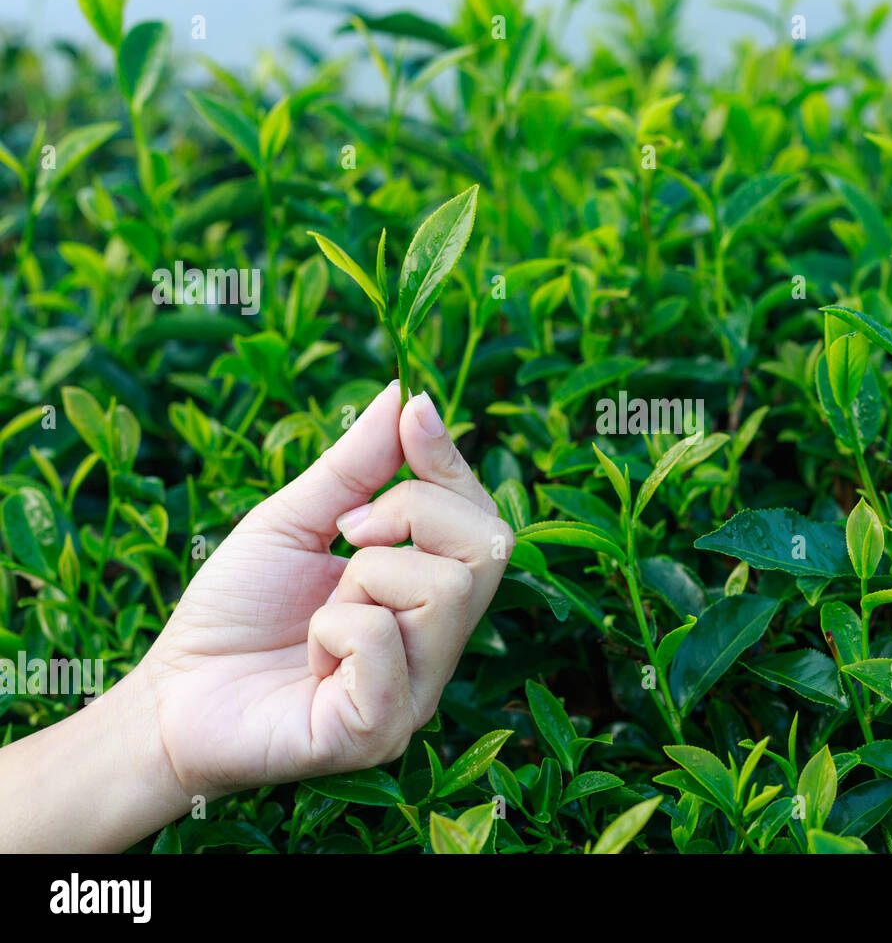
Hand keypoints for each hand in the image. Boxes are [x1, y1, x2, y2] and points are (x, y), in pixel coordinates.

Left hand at [138, 381, 512, 802]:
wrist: (168, 697)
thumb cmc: (233, 611)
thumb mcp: (293, 521)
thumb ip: (355, 466)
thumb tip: (405, 394)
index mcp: (427, 596)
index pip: (483, 521)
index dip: (452, 463)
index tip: (412, 414)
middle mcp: (438, 646)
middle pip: (488, 547)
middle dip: (413, 511)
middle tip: (346, 532)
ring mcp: (418, 693)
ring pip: (444, 590)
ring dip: (364, 577)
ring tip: (320, 613)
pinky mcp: (380, 730)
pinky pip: (382, 641)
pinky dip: (333, 630)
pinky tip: (310, 659)